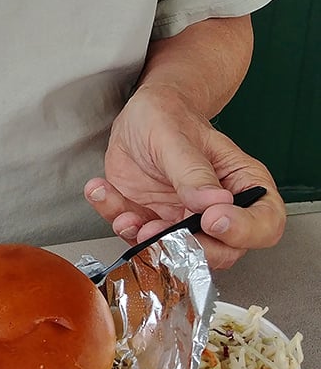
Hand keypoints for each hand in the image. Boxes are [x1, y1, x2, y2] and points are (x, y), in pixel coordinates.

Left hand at [84, 83, 285, 269]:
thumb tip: (213, 202)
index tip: (212, 220)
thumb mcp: (177, 135)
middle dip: (188, 248)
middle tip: (160, 230)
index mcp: (241, 183)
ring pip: (176, 253)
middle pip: (223, 251)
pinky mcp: (152, 221)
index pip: (265, 222)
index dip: (244, 231)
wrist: (138, 114)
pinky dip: (117, 219)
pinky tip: (104, 192)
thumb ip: (192, 170)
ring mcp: (184, 219)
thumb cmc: (169, 115)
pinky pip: (135, 234)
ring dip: (147, 241)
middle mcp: (218, 209)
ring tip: (127, 215)